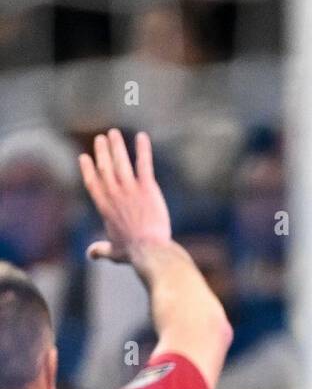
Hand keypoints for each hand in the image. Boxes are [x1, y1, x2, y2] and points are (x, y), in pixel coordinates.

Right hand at [79, 129, 171, 261]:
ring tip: (114, 133)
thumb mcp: (113, 252)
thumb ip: (101, 250)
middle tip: (100, 139)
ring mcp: (130, 189)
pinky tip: (142, 136)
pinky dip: (143, 149)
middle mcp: (114, 194)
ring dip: (116, 145)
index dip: (87, 169)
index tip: (84, 157)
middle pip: (104, 167)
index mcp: (104, 207)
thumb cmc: (132, 253)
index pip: (92, 182)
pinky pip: (144, 164)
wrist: (150, 250)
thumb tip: (90, 254)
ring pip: (120, 161)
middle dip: (101, 151)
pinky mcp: (147, 188)